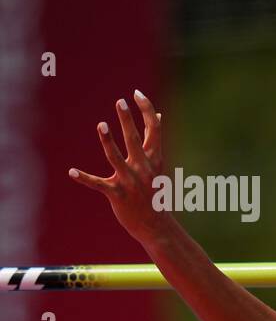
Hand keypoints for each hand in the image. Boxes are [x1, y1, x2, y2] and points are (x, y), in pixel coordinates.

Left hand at [68, 90, 170, 241]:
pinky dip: (85, 178)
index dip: (147, 110)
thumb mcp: (157, 165)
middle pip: (136, 140)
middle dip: (129, 121)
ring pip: (117, 158)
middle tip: (121, 101)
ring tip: (102, 125)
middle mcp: (143, 168)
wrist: (156, 226)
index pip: (154, 130)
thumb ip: (153, 141)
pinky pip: (98, 184)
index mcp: (154, 160)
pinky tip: (71, 172)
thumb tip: (158, 116)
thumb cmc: (154, 192)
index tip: (137, 94)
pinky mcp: (117, 194)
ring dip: (109, 142)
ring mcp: (131, 181)